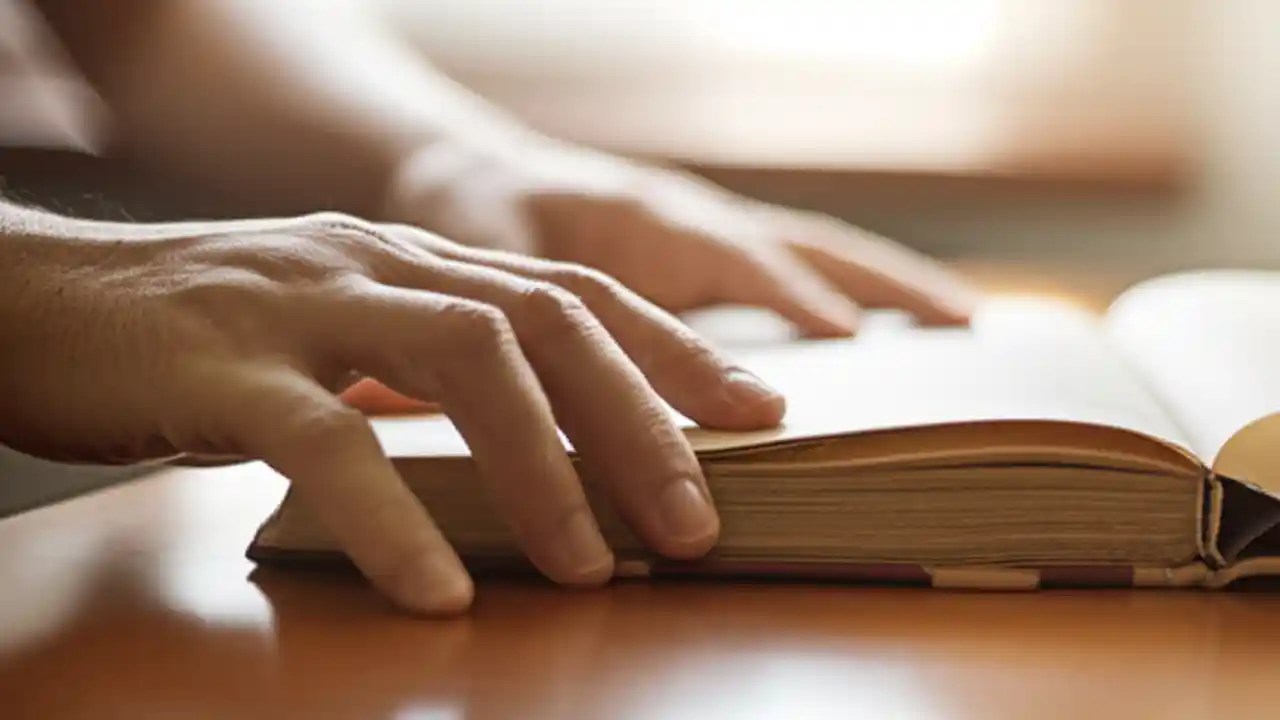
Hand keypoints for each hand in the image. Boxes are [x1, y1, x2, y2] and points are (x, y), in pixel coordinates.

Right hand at [0, 211, 784, 613]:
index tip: (757, 412)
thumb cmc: (206, 334)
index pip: (574, 293)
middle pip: (546, 322)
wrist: (43, 298)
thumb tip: (538, 446)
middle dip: (639, 420)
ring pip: (462, 361)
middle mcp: (378, 265)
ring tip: (596, 565)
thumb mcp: (339, 336)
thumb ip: (428, 368)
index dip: (673, 351)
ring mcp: (302, 306)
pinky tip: (441, 591)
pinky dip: (394, 519)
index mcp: (414, 261)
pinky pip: (324, 442)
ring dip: (545, 469)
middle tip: (699, 517)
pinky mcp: (221, 368)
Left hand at [385, 140, 977, 335]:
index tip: (845, 338)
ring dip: (887, 288)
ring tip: (961, 326)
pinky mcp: (709, 257)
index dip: (788, 298)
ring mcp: (711, 236)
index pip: (737, 259)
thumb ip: (543, 310)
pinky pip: (792, 272)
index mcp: (650, 219)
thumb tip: (587, 376)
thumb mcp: (494, 267)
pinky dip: (844, 297)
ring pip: (816, 252)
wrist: (470, 181)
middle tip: (969, 326)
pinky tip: (875, 337)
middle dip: (889, 284)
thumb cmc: (477, 220)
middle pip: (811, 245)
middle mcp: (698, 221)